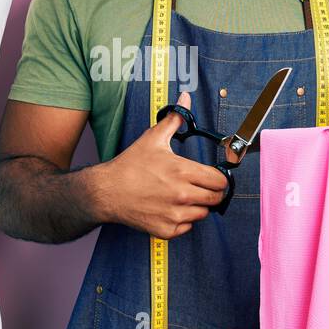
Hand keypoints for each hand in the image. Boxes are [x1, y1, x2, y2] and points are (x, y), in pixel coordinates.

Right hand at [96, 91, 228, 238]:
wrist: (107, 191)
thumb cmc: (130, 165)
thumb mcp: (153, 139)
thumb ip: (174, 119)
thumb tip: (185, 98)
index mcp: (183, 171)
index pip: (220, 181)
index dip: (217, 178)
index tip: (210, 176)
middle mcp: (181, 194)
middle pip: (216, 199)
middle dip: (210, 192)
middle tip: (197, 187)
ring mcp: (174, 214)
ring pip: (203, 214)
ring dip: (196, 206)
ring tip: (180, 197)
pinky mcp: (166, 230)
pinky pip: (187, 227)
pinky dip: (182, 220)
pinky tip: (170, 208)